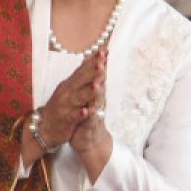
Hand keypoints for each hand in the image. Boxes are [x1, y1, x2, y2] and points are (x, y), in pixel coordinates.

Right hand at [38, 52, 104, 147]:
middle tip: (102, 64)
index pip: (82, 70)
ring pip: (78, 98)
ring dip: (87, 92)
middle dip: (91, 72)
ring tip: (97, 87)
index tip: (103, 52)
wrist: (44, 126)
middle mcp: (66, 92)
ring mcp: (65, 106)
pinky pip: (73, 116)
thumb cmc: (60, 106)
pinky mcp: (65, 119)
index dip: (92, 61)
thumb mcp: (69, 89)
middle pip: (80, 81)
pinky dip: (80, 114)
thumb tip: (91, 59)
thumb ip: (80, 76)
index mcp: (69, 84)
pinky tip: (87, 112)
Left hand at [71, 51, 113, 181]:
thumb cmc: (87, 117)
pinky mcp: (90, 127)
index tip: (101, 49)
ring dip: (98, 92)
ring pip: (97, 102)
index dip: (99, 63)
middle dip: (101, 72)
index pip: (98, 75)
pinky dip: (89, 115)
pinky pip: (90, 121)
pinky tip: (88, 111)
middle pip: (100, 84)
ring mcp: (95, 114)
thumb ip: (90, 80)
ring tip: (98, 82)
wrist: (90, 141)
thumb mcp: (89, 97)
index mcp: (96, 94)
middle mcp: (98, 102)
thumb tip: (91, 61)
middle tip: (103, 59)